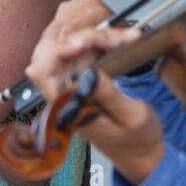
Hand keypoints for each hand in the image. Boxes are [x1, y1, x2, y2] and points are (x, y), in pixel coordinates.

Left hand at [25, 0, 165, 184]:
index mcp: (68, 109)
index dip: (56, 50)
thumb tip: (86, 71)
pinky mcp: (85, 73)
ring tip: (125, 36)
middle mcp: (64, 93)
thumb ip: (108, 95)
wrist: (142, 152)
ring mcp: (72, 81)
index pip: (43, 72)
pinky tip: (121, 37)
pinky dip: (102, 37)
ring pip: (68, 41)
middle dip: (82, 34)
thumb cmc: (137, 141)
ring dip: (95, 32)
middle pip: (52, 48)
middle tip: (114, 36)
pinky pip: (84, 45)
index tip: (80, 43)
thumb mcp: (132, 118)